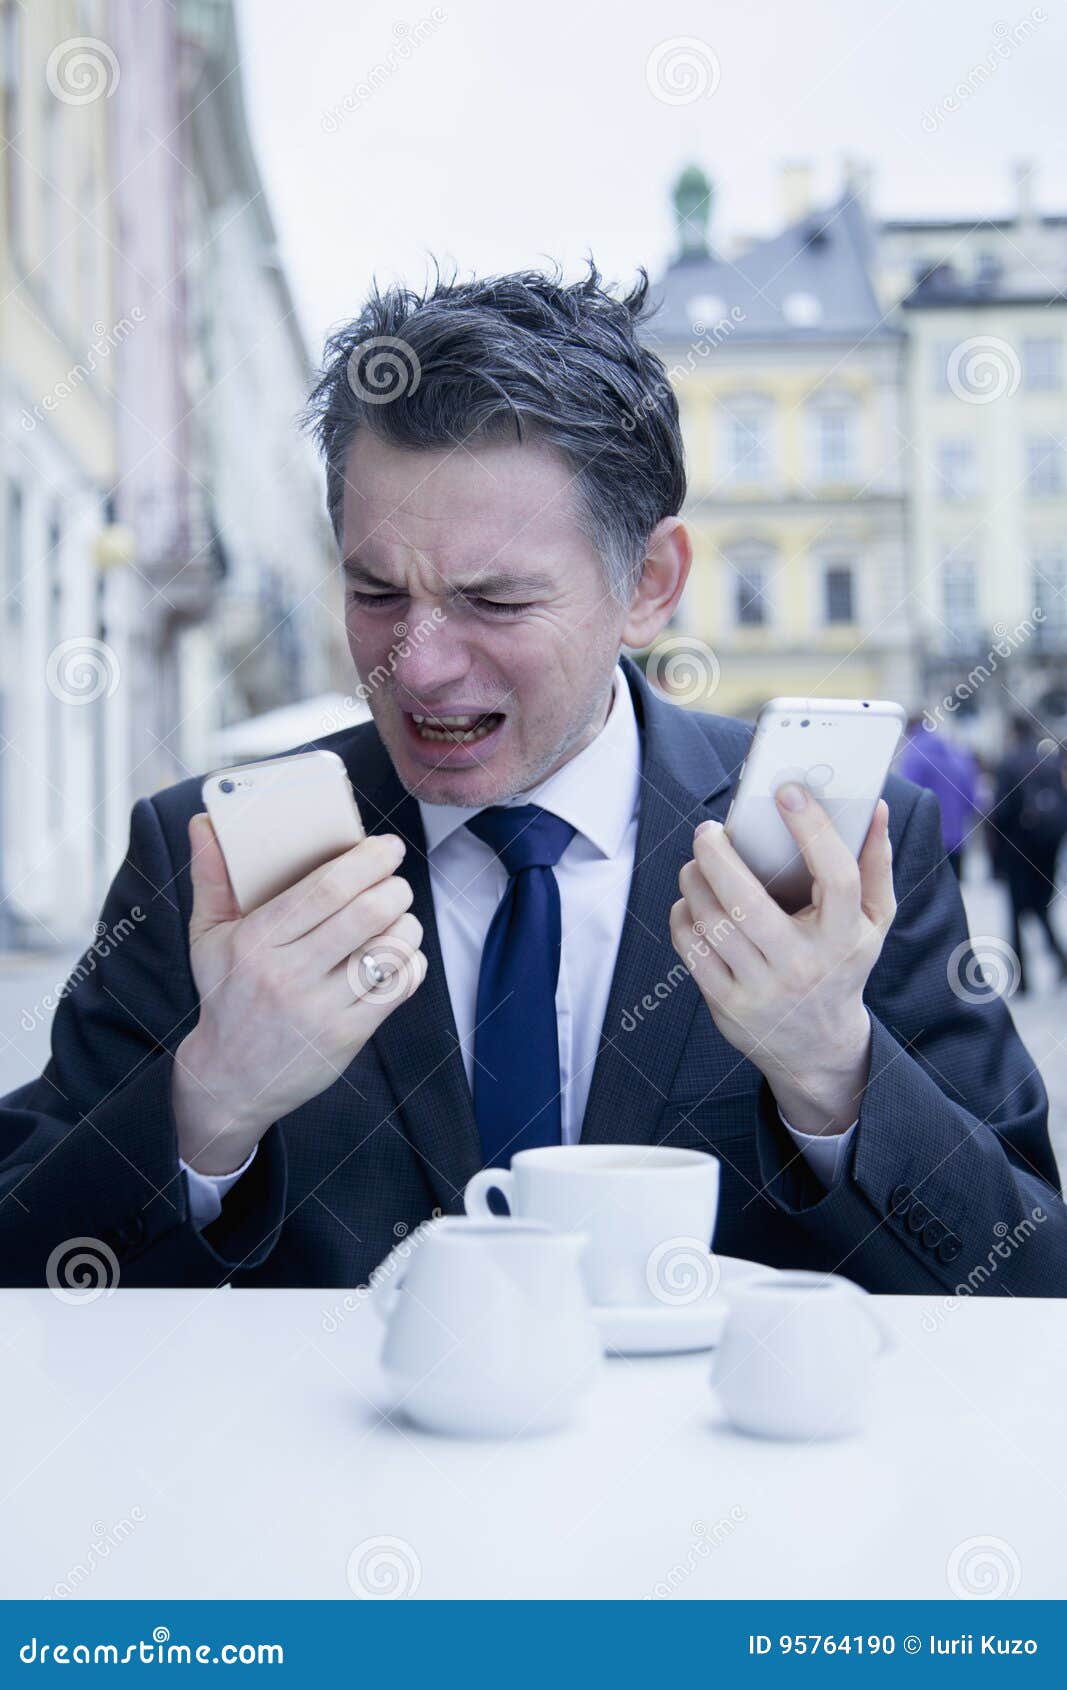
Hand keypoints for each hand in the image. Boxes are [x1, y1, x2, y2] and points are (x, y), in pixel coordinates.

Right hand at [171, 815, 426, 1173]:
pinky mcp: (346, 1036)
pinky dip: (410, 961)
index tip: (386, 847)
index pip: (325, 888)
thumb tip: (202, 823)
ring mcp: (320, 1008)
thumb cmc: (225, 995)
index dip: (366, 861)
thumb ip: (211, 878)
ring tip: (399, 916)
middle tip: (396, 881)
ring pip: (389, 949)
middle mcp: (288, 975)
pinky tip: (400, 953)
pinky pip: (398, 987)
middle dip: (394, 887)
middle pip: (365, 913)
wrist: (230, 1079)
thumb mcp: (208, 937)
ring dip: (406, 924)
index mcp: (256, 941)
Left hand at [669, 785, 895, 1134]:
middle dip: (717, 855)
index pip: (835, 875)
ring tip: (698, 864)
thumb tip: (878, 807)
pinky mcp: (728, 1003)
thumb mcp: (873, 921)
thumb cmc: (842, 965)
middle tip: (709, 830)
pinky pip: (692, 948)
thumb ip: (875, 863)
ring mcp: (763, 987)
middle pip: (749, 900)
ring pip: (712, 921)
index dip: (813, 828)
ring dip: (695, 881)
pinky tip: (691, 902)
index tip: (787, 792)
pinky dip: (684, 916)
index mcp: (846, 936)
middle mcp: (804, 964)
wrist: (818, 1046)